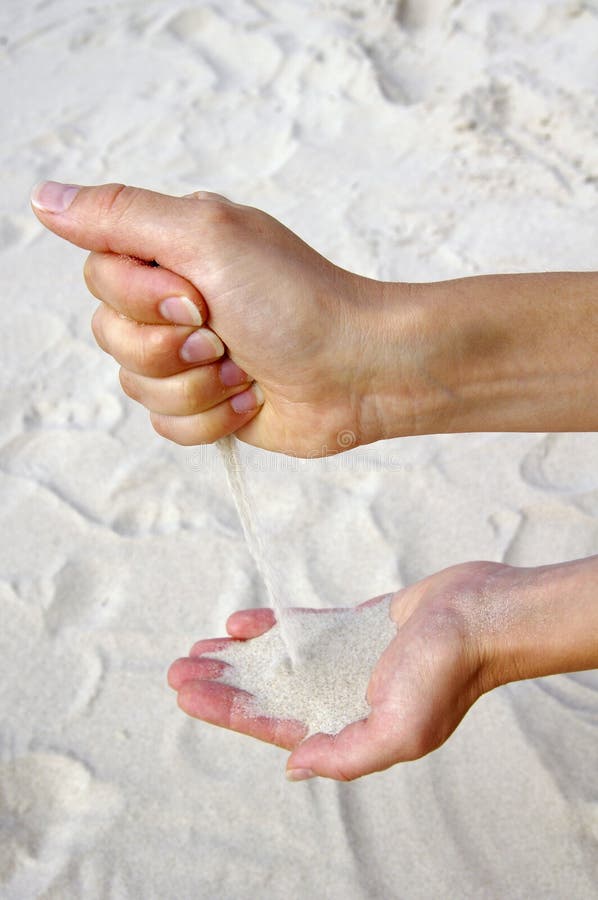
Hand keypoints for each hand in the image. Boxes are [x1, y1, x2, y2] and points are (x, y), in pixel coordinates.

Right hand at [31, 181, 423, 456]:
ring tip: (246, 368)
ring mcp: (192, 357)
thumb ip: (120, 216)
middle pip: (110, 336)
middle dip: (169, 348)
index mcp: (173, 252)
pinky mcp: (208, 403)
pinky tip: (252, 398)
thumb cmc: (297, 300)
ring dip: (197, 385)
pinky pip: (167, 424)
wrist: (359, 372)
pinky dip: (212, 417)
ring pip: (137, 387)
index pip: (99, 276)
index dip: (139, 298)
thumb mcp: (206, 237)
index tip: (198, 296)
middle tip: (223, 335)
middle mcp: (177, 301)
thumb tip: (44, 198)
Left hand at [168, 562, 509, 780]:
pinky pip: (303, 629)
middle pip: (267, 692)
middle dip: (223, 682)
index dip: (226, 710)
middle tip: (179, 666)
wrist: (479, 616)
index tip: (186, 692)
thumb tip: (293, 766)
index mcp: (349, 728)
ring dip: (240, 655)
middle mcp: (340, 697)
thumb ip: (345, 755)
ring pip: (279, 661)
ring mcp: (344, 660)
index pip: (272, 724)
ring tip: (201, 647)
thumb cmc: (447, 674)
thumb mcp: (398, 730)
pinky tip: (242, 623)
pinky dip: (272, 626)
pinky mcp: (352, 627)